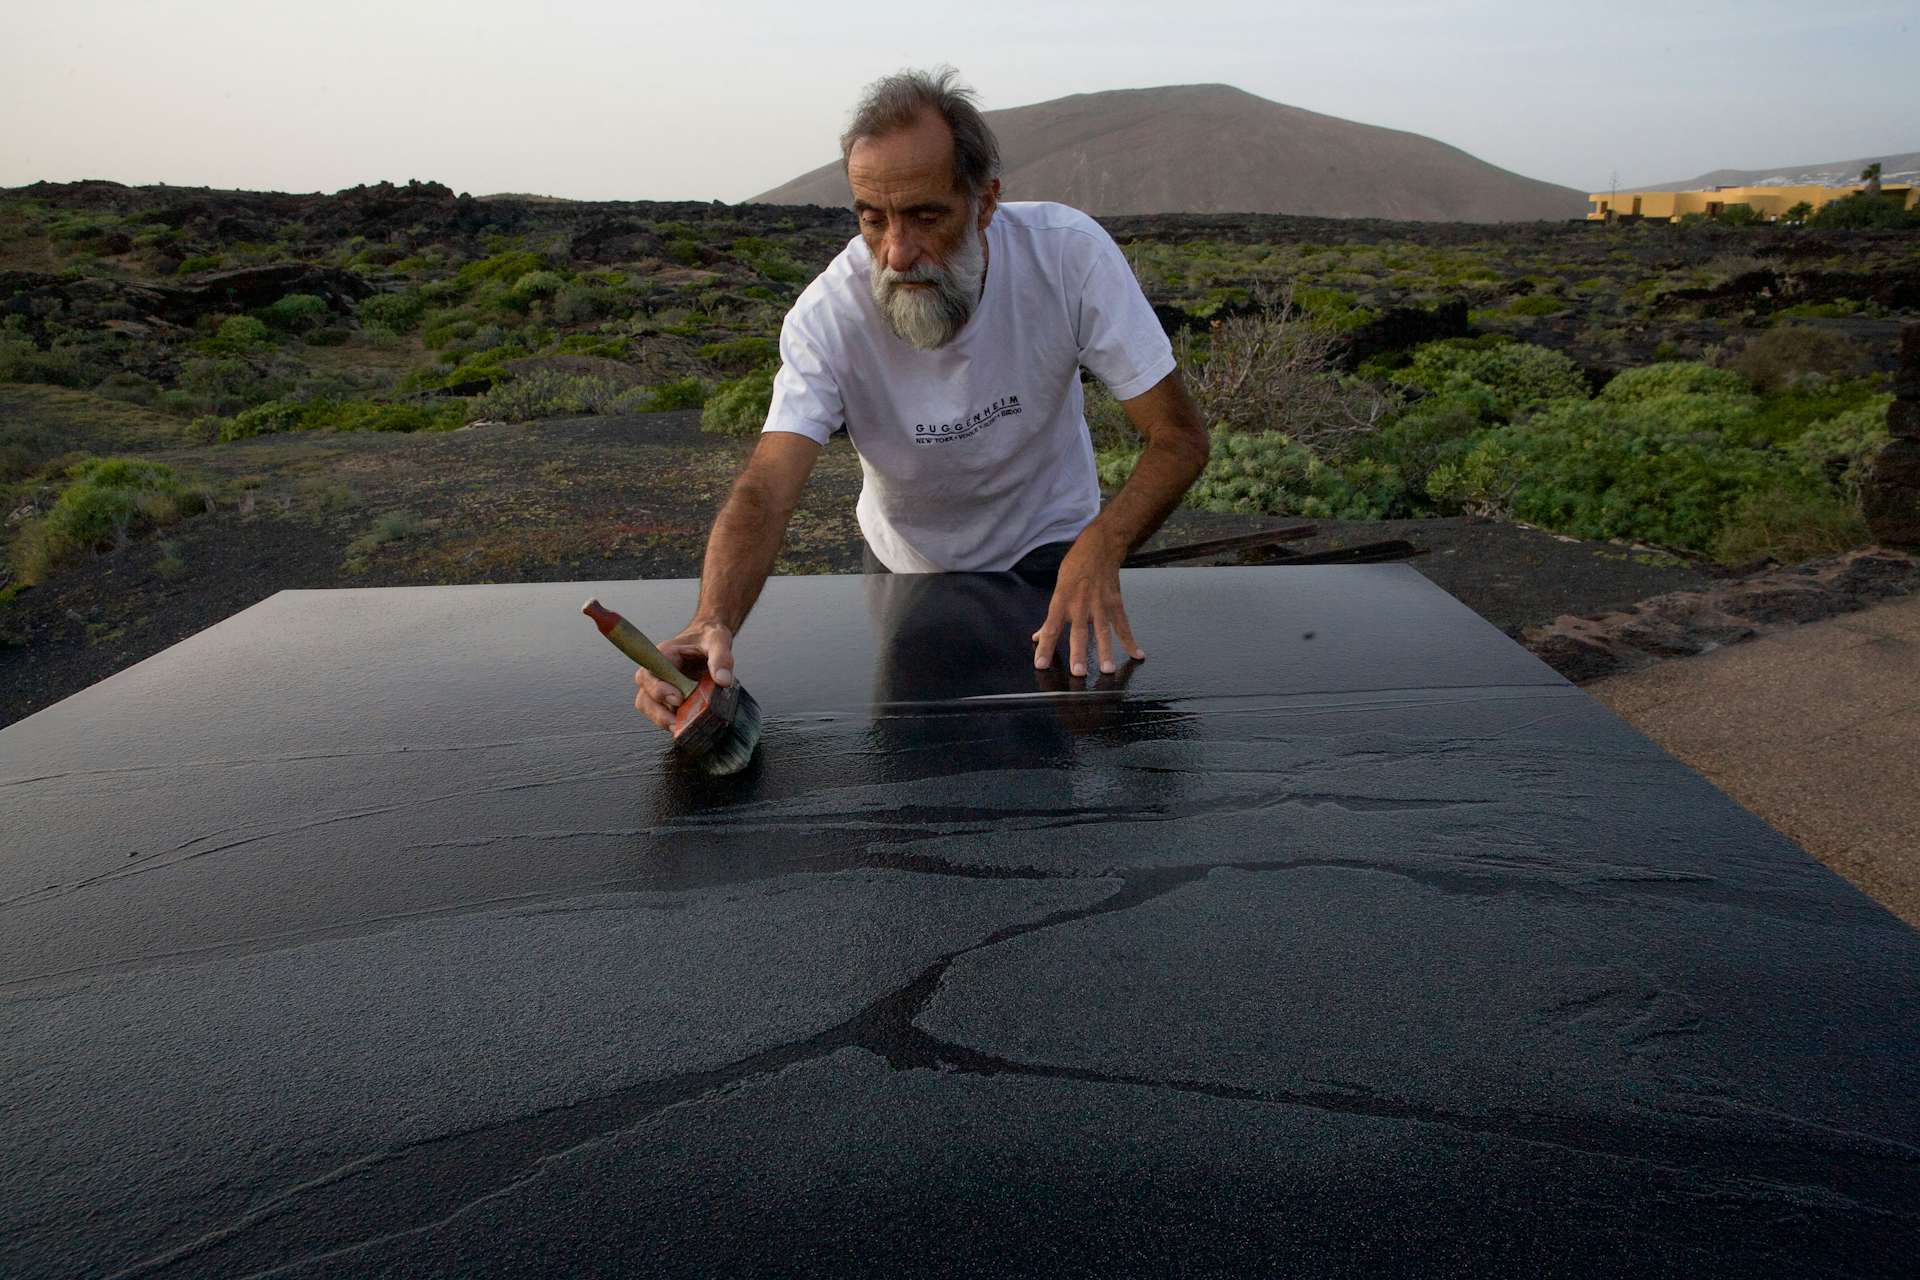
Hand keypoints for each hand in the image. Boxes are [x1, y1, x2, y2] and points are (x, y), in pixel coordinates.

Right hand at [634, 618, 734, 730]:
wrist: (709, 638)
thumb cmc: (708, 637)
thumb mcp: (718, 641)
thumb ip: (721, 658)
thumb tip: (724, 681)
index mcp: (664, 655)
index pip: (649, 675)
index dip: (658, 690)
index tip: (678, 699)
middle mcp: (657, 671)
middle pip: (644, 696)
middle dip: (659, 713)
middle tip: (679, 722)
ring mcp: (661, 686)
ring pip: (649, 707)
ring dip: (663, 720)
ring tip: (682, 728)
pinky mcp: (670, 698)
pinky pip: (663, 713)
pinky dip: (673, 721)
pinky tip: (687, 726)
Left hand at [1032, 533, 1144, 675]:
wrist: (1099, 547)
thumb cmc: (1075, 568)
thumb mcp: (1058, 588)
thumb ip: (1051, 617)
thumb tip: (1037, 637)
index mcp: (1062, 601)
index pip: (1051, 628)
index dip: (1045, 647)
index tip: (1041, 664)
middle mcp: (1080, 604)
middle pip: (1079, 632)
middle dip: (1079, 653)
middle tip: (1078, 673)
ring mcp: (1100, 604)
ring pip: (1103, 631)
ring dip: (1105, 652)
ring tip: (1107, 670)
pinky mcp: (1115, 603)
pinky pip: (1123, 625)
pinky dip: (1130, 641)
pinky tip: (1137, 655)